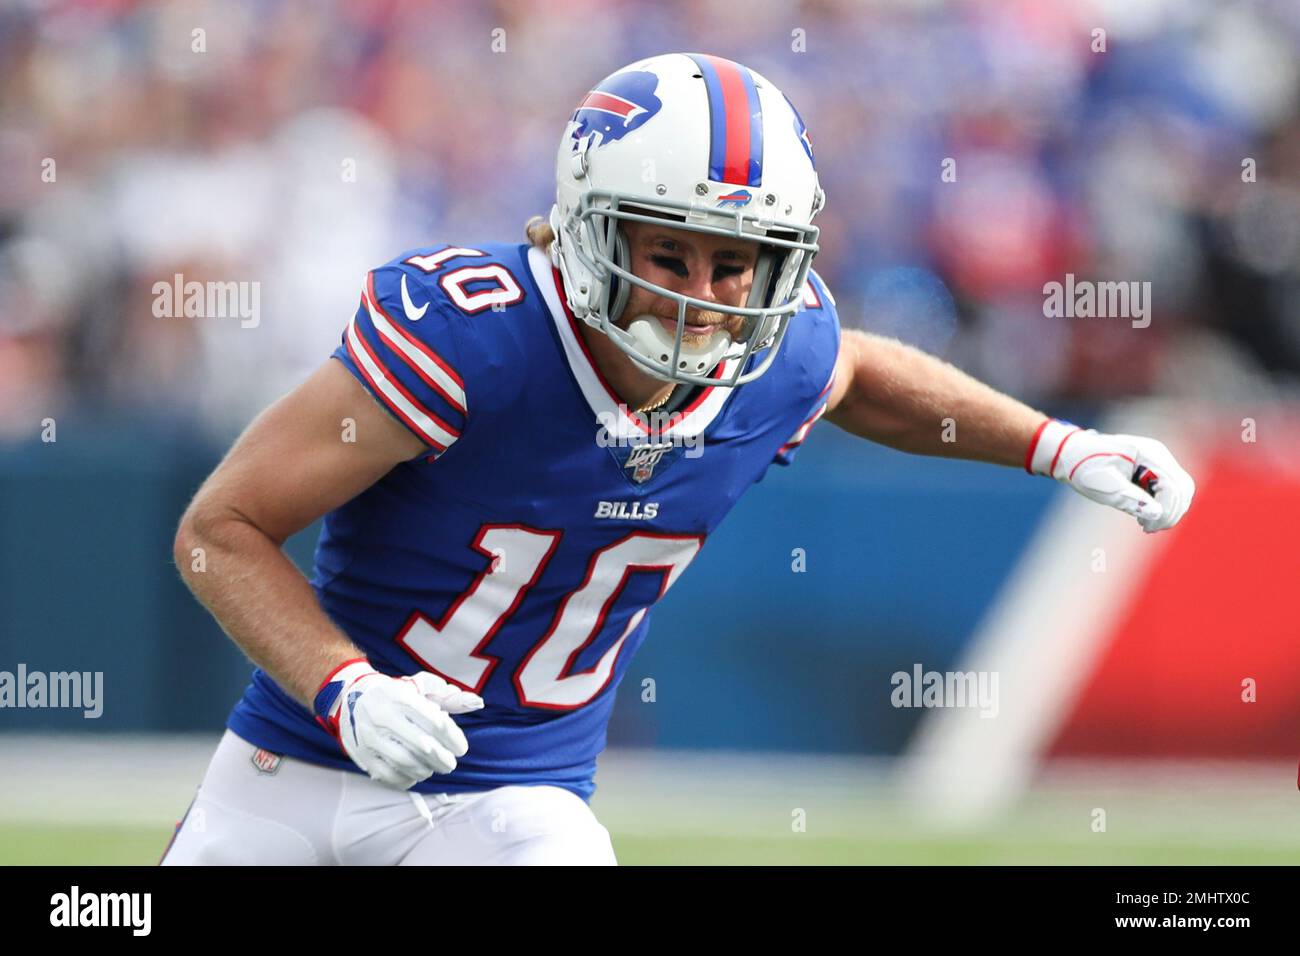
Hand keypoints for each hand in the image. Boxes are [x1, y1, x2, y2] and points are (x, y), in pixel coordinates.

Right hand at [314, 659, 484, 789]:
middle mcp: (383, 716)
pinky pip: (388, 775)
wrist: (350, 695)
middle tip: (451, 763)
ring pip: (406, 763)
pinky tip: (416, 774)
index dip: (453, 738)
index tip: (462, 748)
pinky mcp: (361, 754)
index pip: (435, 722)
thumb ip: (449, 696)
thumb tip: (477, 703)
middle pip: (423, 746)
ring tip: (434, 768)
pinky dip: (407, 779)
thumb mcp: (421, 685)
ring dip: (427, 770)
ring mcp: (369, 737)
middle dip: (443, 759)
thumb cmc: (395, 692)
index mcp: (401, 697)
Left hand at [1026, 420, 1194, 532]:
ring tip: (1147, 526)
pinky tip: (1145, 518)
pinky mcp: (1152, 469)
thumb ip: (1129, 498)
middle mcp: (1158, 455)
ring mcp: (1157, 460)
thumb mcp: (1103, 485)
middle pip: (1182, 488)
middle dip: (1170, 512)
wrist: (1070, 454)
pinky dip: (1161, 505)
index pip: (1172, 486)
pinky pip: (1167, 489)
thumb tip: (1157, 513)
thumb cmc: (1082, 467)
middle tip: (1148, 529)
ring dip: (1168, 510)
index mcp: (1147, 453)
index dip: (1166, 510)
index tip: (1147, 526)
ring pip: (1178, 490)